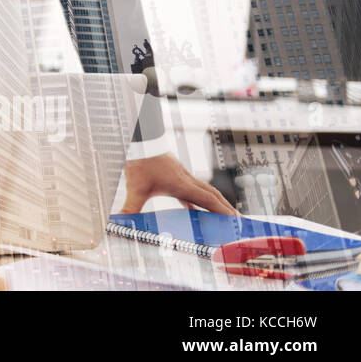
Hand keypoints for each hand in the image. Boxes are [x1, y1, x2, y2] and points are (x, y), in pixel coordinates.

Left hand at [118, 152, 238, 214]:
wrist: (139, 141)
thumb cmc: (140, 161)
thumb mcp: (135, 188)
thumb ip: (130, 207)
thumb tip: (121, 220)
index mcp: (182, 185)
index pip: (208, 200)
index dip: (223, 210)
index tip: (236, 219)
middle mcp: (186, 180)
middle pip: (212, 195)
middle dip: (226, 208)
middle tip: (239, 220)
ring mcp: (182, 176)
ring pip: (204, 191)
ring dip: (214, 203)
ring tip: (223, 216)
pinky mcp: (175, 174)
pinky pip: (190, 190)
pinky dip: (195, 201)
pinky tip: (192, 210)